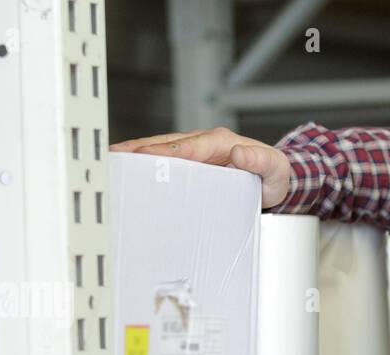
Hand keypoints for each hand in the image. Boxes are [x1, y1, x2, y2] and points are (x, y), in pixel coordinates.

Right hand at [110, 127, 292, 208]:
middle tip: (113, 157)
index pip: (188, 147)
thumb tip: (239, 153)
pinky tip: (129, 175)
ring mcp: (197, 153)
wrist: (278, 178)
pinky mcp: (193, 164)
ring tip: (110, 163)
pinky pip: (166, 163)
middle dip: (139, 150)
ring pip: (161, 151)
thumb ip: (260, 161)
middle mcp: (205, 143)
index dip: (165, 152)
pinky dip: (146, 166)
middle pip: (166, 144)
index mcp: (220, 142)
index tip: (144, 156)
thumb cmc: (275, 174)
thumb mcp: (274, 169)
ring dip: (136, 156)